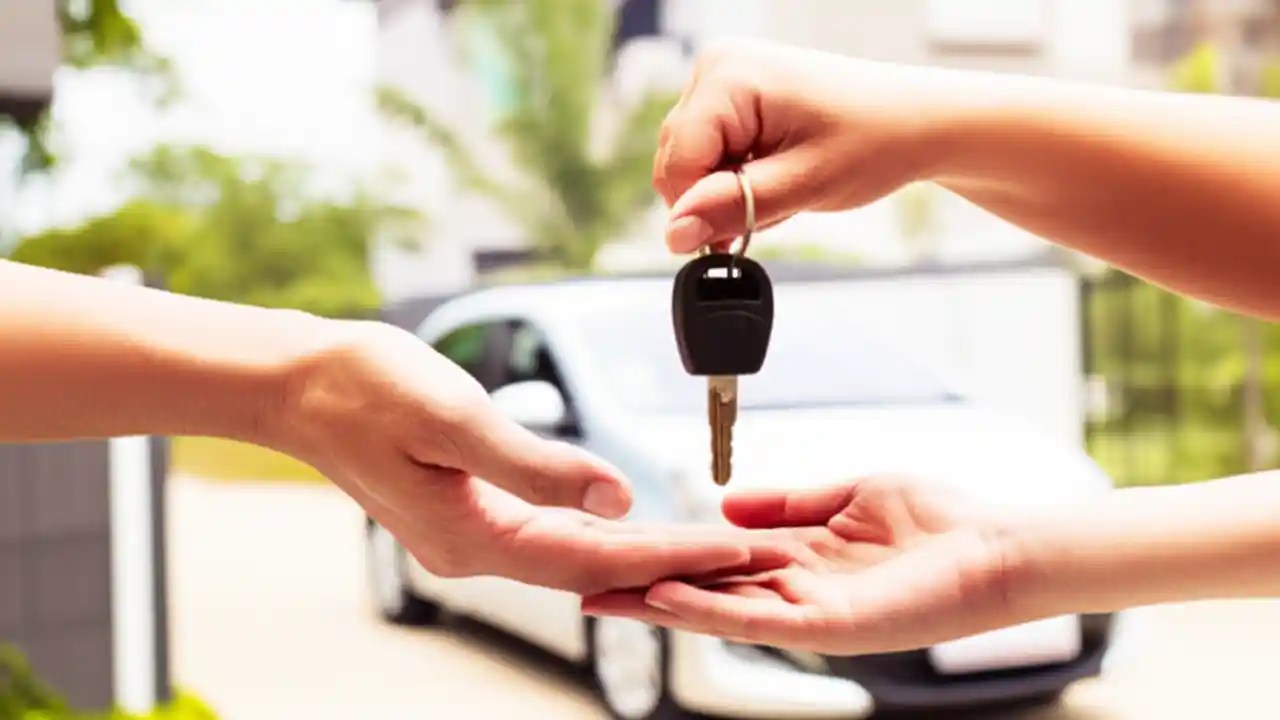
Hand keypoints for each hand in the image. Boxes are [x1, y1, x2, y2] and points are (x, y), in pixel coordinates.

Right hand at [263, 321, 781, 593]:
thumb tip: (617, 501)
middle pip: (594, 568)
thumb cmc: (366, 387)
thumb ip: (537, 467)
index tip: (737, 552)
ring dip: (643, 553)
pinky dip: (599, 533)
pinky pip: (549, 535)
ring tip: (711, 550)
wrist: (300, 382)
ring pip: (575, 556)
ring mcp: (467, 537)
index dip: (671, 556)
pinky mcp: (466, 513)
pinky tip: (632, 526)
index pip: (596, 559)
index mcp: (472, 538)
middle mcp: (473, 551)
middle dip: (674, 565)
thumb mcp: (455, 419)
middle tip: (750, 559)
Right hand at [582, 477, 1015, 654]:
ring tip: (603, 596)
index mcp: (799, 560)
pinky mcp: (830, 628)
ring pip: (720, 610)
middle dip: (646, 589)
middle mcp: (796, 592)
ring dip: (660, 605)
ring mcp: (810, 614)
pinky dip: (708, 608)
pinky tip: (665, 597)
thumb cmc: (936, 520)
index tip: (619, 548)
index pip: (718, 559)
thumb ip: (789, 503)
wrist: (995, 547)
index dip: (668, 555)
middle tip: (584, 586)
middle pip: (707, 590)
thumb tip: (726, 504)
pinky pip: (757, 618)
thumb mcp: (848, 495)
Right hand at [655, 40, 959, 252]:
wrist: (917, 121)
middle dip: (716, 199)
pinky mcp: (732, 94)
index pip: (678, 162)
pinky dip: (736, 177)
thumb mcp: (804, 185)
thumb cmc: (876, 139)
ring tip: (783, 187)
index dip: (698, 210)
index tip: (736, 236)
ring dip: (728, 190)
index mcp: (730, 76)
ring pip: (691, 161)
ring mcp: (723, 77)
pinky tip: (774, 175)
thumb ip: (733, 209)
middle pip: (677, 161)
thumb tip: (675, 233)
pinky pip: (709, 151)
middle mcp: (717, 66)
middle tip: (775, 206)